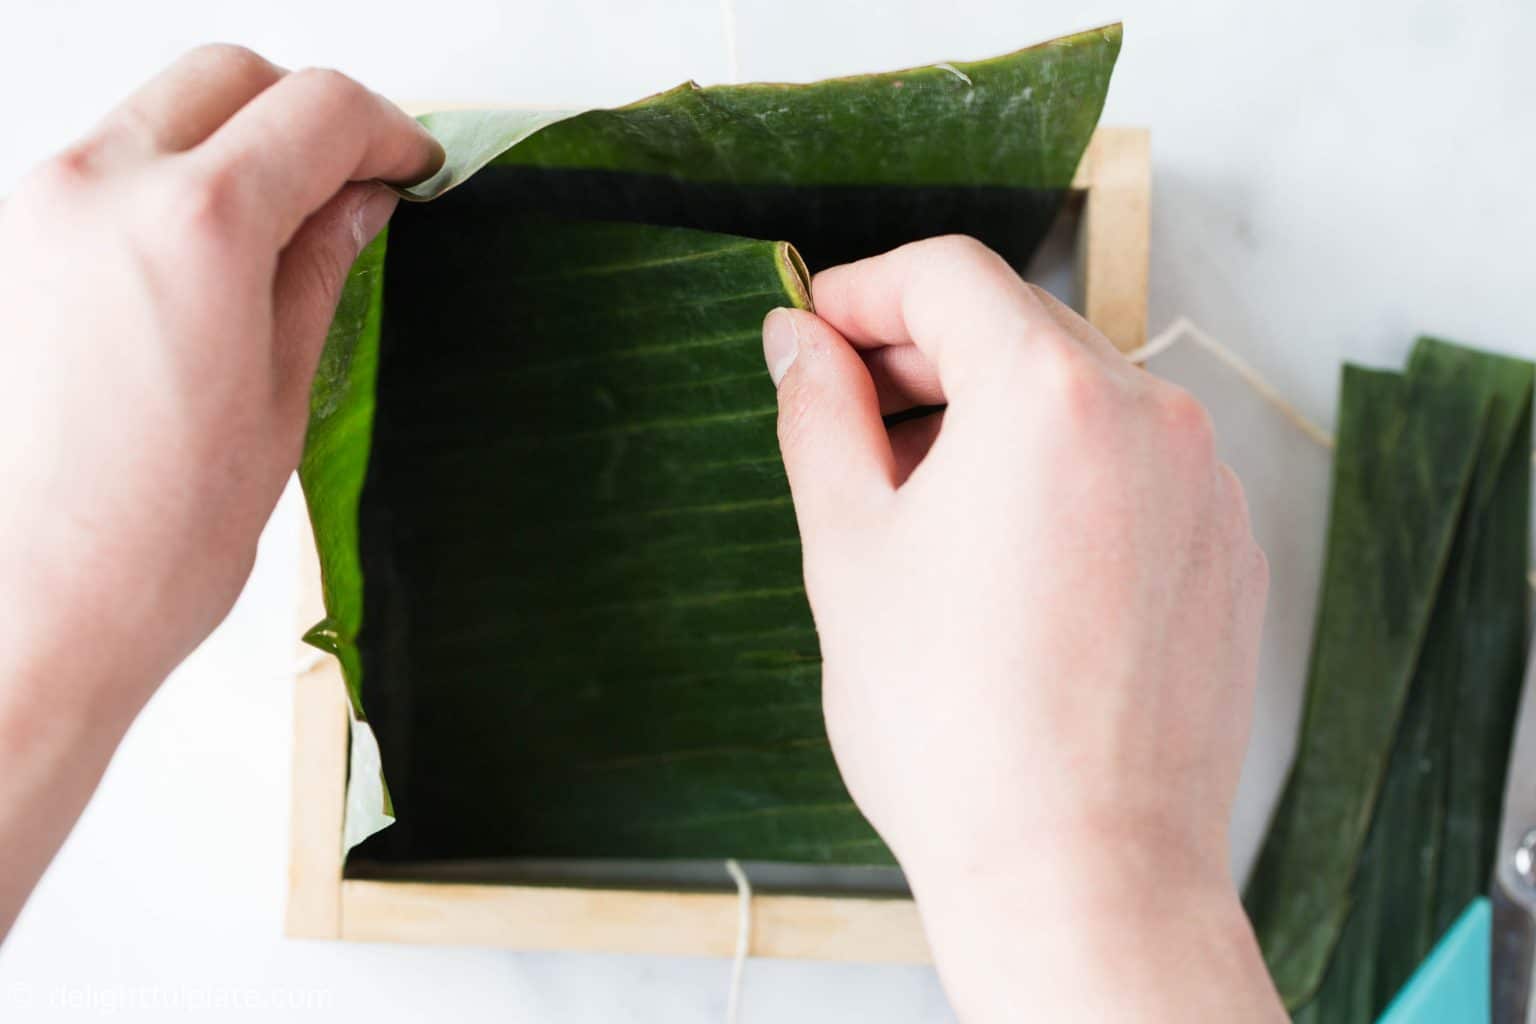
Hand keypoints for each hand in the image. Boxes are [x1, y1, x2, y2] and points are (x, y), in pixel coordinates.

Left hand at [0, 45, 440, 936]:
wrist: (29, 613)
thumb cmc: (147, 542)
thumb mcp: (280, 397)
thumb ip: (318, 272)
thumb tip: (355, 207)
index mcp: (193, 226)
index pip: (316, 110)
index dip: (386, 130)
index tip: (409, 165)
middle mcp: (95, 191)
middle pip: (225, 78)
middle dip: (305, 112)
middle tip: (355, 179)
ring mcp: (32, 213)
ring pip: (155, 114)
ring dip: (229, 146)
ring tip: (280, 234)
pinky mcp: (3, 251)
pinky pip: (100, 171)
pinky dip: (165, 186)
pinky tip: (204, 264)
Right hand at [763, 237, 1281, 1020]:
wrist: (1082, 871)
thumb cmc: (954, 724)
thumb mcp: (848, 550)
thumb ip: (819, 416)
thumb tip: (800, 343)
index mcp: (1050, 394)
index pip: (946, 275)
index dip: (862, 291)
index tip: (814, 334)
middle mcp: (1151, 416)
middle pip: (1017, 328)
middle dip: (920, 357)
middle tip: (845, 420)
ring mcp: (1204, 484)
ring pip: (1077, 398)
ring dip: (988, 418)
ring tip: (919, 505)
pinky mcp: (1227, 548)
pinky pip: (1130, 466)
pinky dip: (1058, 474)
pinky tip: (1005, 558)